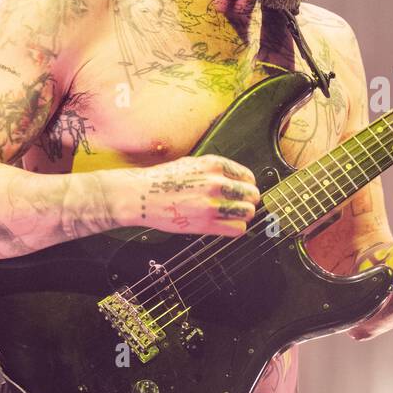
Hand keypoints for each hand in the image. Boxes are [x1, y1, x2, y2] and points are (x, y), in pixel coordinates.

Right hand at [117, 155, 260, 235]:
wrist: (141, 195)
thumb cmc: (161, 180)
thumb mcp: (191, 163)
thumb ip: (214, 170)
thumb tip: (233, 177)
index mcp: (214, 165)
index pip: (247, 176)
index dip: (247, 185)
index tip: (243, 190)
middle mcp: (216, 183)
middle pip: (251, 195)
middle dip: (248, 200)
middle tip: (241, 203)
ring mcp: (212, 204)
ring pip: (247, 212)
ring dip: (244, 214)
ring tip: (235, 215)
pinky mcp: (206, 223)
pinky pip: (237, 229)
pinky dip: (237, 228)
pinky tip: (228, 225)